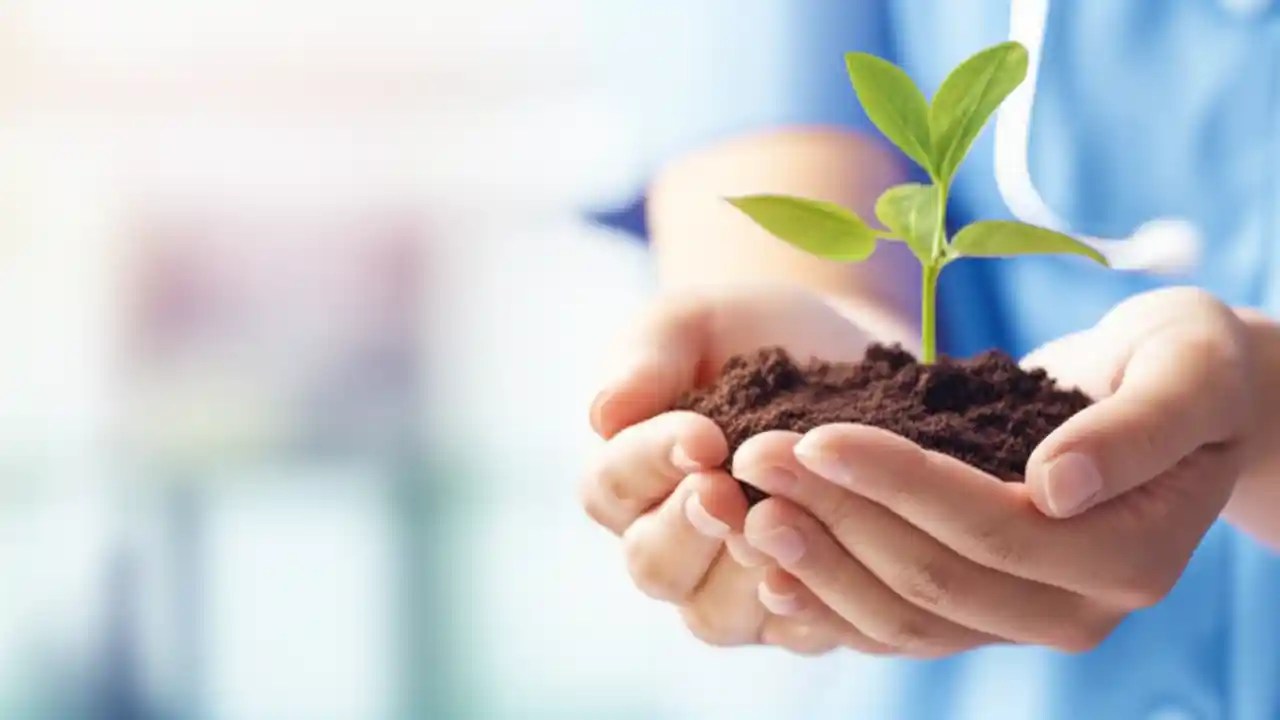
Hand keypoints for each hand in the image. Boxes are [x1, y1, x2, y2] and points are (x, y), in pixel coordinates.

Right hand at [580, 286, 897, 652]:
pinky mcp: (797, 609)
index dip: (649, 465)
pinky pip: (793, 632)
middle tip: (727, 489)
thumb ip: (645, 357)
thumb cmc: (744, 335)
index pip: (611, 488)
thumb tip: (603, 413)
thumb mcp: (691, 323)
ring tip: (782, 520)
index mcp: (627, 479)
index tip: (701, 435)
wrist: (836, 356)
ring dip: (745, 571)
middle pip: (653, 566)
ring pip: (714, 614)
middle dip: (690, 528)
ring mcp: (730, 586)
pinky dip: (808, 607)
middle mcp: (668, 543)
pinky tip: (831, 567)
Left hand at [733, 287, 1250, 654]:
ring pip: (903, 620)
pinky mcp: (986, 612)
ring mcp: (1027, 620)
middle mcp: (1078, 610)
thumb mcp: (1187, 368)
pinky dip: (831, 600)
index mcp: (1128, 556)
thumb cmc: (1185, 364)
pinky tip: (767, 565)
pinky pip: (897, 626)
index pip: (989, 530)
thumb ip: (1133, 429)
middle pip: (932, 581)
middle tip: (751, 456)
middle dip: (834, 518)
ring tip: (740, 508)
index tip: (814, 434)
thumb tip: (1052, 487)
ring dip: (815, 564)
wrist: (1181, 400)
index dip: (895, 485)